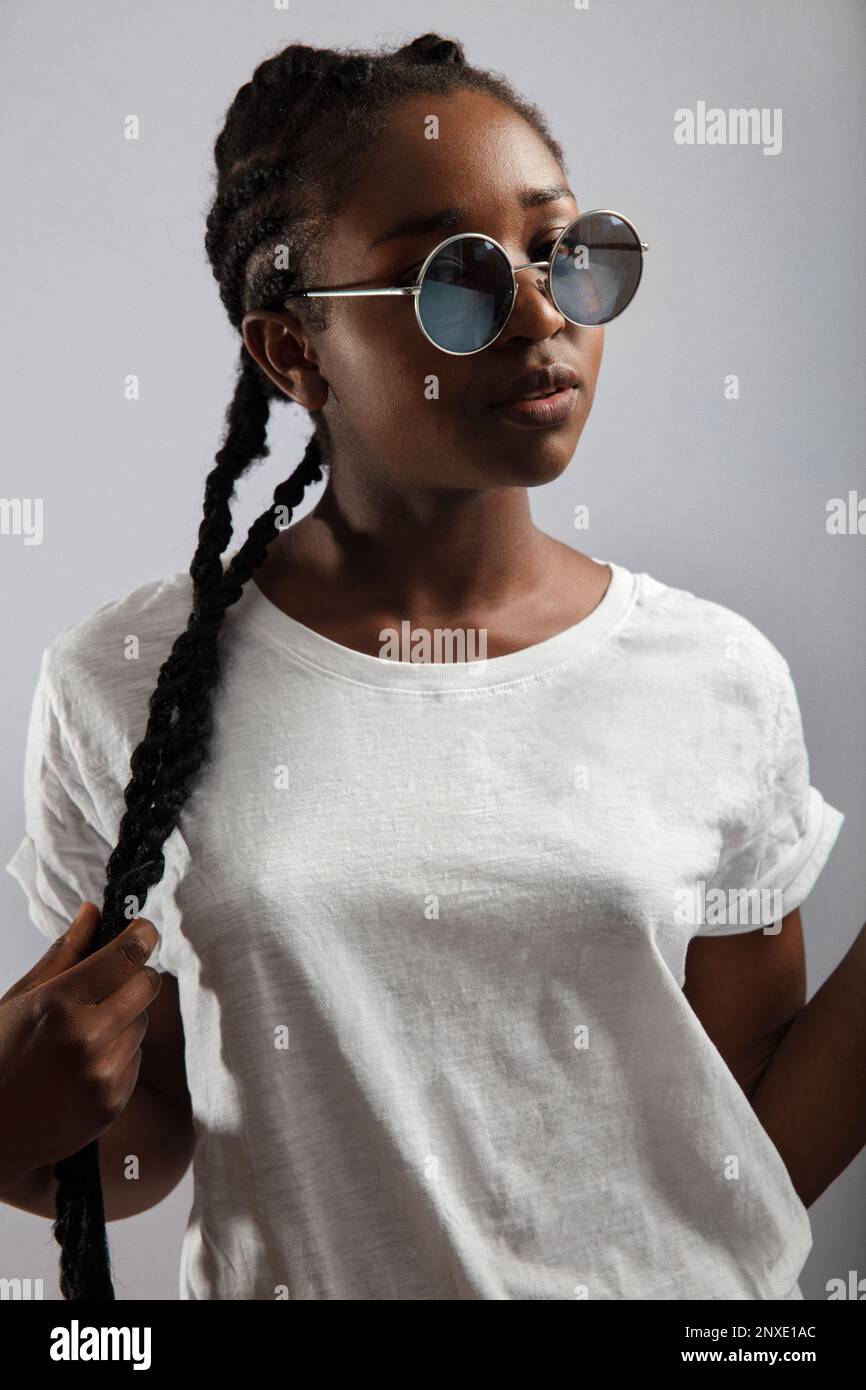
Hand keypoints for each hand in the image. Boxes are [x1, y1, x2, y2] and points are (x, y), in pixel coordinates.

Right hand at [0, 902, 161, 1186]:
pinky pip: (135, 1060)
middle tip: (111, 983)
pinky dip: (117, 1055)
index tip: (145, 930)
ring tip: (82, 1034)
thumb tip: (92, 912)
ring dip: (124, 1019)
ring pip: (141, 1024)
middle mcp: (88, 1039)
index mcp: (60, 1005)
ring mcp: (103, 1075)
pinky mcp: (112, 1104)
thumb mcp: (19, 1000)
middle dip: (135, 977)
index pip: (126, 957)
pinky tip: (81, 1065)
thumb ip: (62, 955)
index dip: (141, 936)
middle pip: (148, 985)